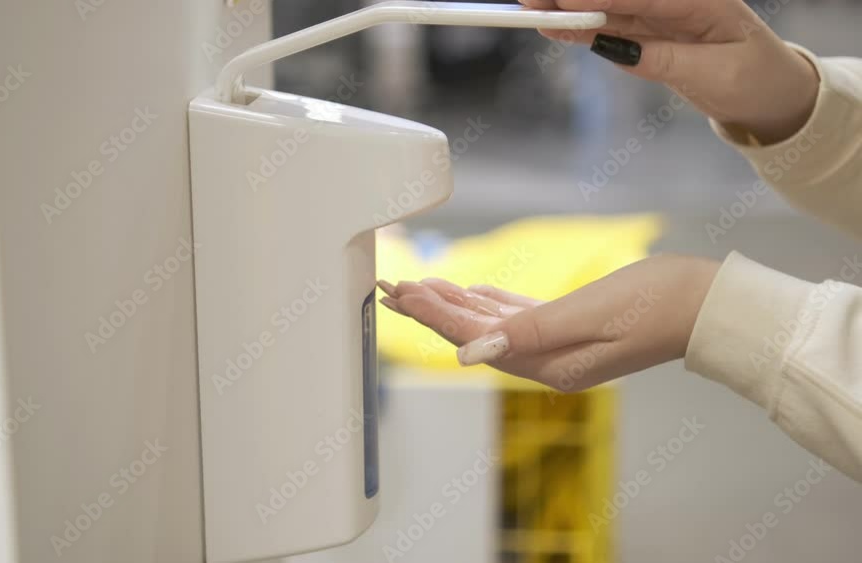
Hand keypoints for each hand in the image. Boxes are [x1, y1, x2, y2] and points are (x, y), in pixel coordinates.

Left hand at [379, 254, 719, 391]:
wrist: (706, 304)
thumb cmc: (654, 305)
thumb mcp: (587, 316)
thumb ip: (525, 333)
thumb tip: (468, 353)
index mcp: (546, 363)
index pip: (473, 338)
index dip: (433, 316)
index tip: (400, 294)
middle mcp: (547, 359)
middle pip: (475, 333)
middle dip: (433, 310)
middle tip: (395, 290)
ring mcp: (560, 345)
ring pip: (494, 323)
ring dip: (457, 304)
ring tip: (422, 288)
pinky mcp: (573, 327)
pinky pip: (520, 317)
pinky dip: (492, 304)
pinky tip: (474, 292)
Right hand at [523, 0, 819, 143]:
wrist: (773, 95)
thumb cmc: (756, 81)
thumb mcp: (716, 76)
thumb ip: (666, 60)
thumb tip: (616, 49)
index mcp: (704, 0)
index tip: (564, 0)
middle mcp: (678, 1)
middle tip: (531, 1)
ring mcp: (662, 16)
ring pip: (609, 7)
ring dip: (570, 10)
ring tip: (531, 10)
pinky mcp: (651, 34)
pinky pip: (611, 27)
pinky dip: (582, 28)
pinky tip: (555, 25)